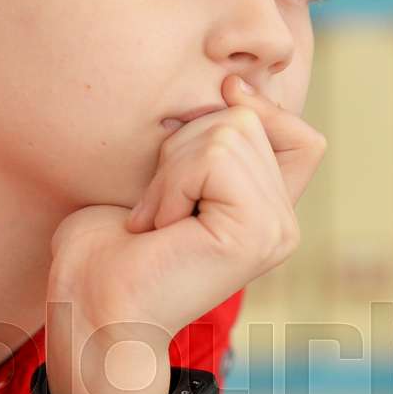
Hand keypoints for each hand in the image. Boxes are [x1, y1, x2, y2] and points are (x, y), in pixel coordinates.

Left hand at [48, 74, 326, 350]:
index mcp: (268, 213)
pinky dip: (172, 182)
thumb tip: (237, 81)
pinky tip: (159, 229)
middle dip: (182, 147)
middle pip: (249, 117)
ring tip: (156, 222)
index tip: (199, 127)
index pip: (299, 133)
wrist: (92, 312)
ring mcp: (277, 229)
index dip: (259, 109)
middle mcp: (283, 223)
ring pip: (232, 130)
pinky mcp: (258, 232)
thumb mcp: (165, 173)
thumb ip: (207, 136)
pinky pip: (215, 157)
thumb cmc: (109, 250)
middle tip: (155, 210)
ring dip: (172, 168)